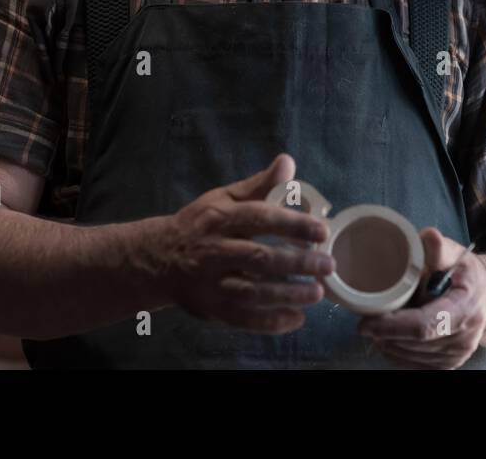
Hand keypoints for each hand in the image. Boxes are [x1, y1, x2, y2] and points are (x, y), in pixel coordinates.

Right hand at [156, 154, 333, 333]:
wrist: (158, 258)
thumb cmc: (200, 224)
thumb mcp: (224, 198)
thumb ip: (259, 185)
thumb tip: (288, 162)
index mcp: (221, 218)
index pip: (260, 219)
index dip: (292, 225)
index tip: (321, 231)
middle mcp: (214, 251)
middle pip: (258, 258)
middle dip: (296, 263)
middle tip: (328, 266)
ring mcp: (211, 283)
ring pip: (252, 293)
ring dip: (287, 295)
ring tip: (317, 293)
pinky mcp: (211, 309)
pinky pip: (242, 319)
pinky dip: (270, 322)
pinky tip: (296, 319)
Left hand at [358, 228, 485, 367]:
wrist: (484, 297)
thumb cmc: (464, 274)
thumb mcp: (455, 254)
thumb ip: (439, 249)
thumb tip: (429, 236)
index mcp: (466, 310)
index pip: (423, 326)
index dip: (392, 326)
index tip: (366, 322)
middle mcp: (464, 339)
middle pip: (412, 343)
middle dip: (384, 331)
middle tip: (369, 313)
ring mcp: (456, 357)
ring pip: (407, 355)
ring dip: (388, 339)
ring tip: (385, 317)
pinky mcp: (447, 366)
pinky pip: (410, 363)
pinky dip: (394, 348)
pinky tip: (392, 332)